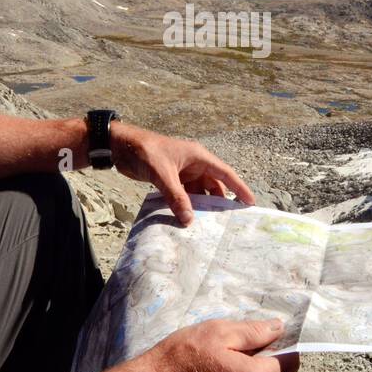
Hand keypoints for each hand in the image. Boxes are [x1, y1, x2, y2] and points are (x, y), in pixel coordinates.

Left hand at [110, 122, 255, 224]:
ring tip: (208, 225)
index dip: (239, 188)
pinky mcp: (172, 179)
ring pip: (199, 192)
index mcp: (198, 156)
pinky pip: (185, 194)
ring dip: (202, 206)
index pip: (225, 173)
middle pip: (213, 185)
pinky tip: (188, 218)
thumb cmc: (145, 152)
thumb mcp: (162, 174)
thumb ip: (176, 197)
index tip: (250, 203)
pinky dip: (188, 205)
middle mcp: (194, 164)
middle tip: (228, 222)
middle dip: (219, 202)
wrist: (121, 146)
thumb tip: (188, 220)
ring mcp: (183, 172)